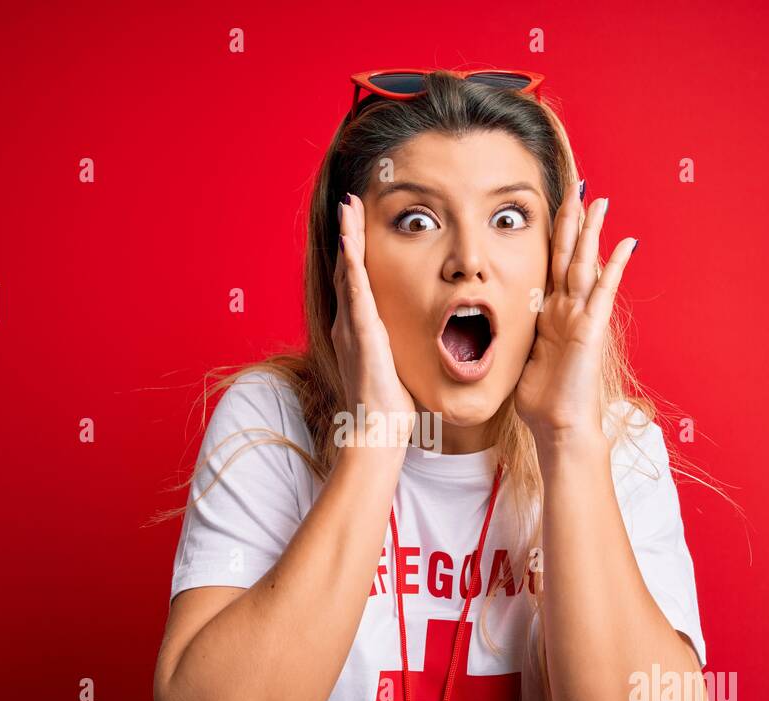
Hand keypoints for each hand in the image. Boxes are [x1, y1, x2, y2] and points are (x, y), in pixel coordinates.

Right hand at [332, 193, 416, 446]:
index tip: (360, 225)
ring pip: (347, 272)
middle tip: (349, 202)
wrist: (376, 429)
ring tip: (347, 208)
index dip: (357, 251)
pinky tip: (350, 241)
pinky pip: (354, 290)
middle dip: (349, 234)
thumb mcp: (396, 365)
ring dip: (347, 238)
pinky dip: (351, 263)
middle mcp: (350, 323)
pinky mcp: (361, 332)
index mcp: (359, 329)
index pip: (357, 281)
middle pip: (347, 267)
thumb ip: (399, 347)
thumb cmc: (390, 405)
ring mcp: (352, 326)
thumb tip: (421, 338)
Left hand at [514, 187, 635, 447]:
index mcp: (550, 315)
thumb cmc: (541, 400)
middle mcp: (568, 311)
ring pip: (587, 265)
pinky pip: (604, 292)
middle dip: (572, 223)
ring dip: (592, 233)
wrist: (559, 426)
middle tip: (577, 190)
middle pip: (569, 257)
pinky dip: (615, 267)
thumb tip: (489, 330)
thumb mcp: (520, 358)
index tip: (552, 210)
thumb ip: (515, 337)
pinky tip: (626, 244)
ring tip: (600, 202)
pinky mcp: (591, 329)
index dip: (552, 238)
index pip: (551, 267)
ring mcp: (582, 318)